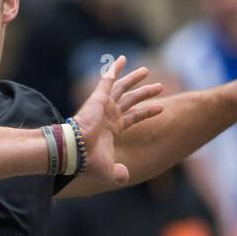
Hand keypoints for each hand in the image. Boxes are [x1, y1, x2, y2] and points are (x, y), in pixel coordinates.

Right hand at [71, 56, 164, 186]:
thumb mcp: (107, 171)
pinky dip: (114, 69)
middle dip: (145, 93)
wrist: (75, 151)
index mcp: (112, 129)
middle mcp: (109, 114)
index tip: (161, 108)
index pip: (133, 117)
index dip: (147, 112)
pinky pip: (108, 79)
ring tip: (147, 71)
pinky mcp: (98, 97)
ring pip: (123, 88)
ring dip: (135, 79)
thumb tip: (124, 176)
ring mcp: (104, 105)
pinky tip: (122, 59)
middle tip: (160, 86)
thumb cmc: (88, 161)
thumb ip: (118, 174)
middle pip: (131, 100)